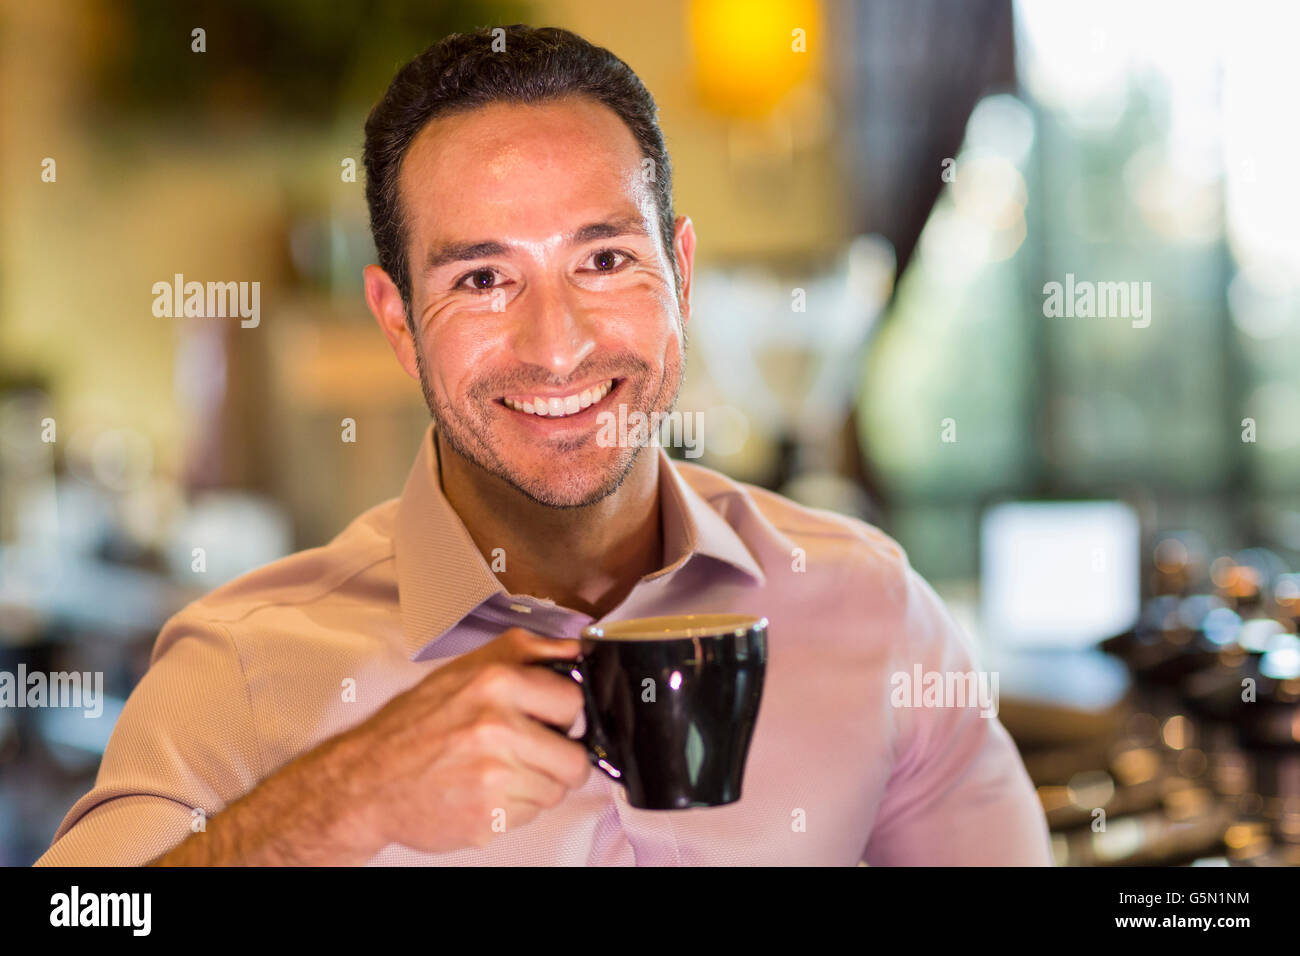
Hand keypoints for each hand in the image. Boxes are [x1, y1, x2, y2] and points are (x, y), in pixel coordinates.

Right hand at [339, 626, 590, 853]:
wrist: (366, 780)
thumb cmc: (412, 725)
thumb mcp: (463, 669)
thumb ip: (524, 652)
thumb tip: (573, 649)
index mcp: (496, 684)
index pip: (574, 702)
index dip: (564, 714)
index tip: (552, 720)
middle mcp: (497, 729)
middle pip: (574, 759)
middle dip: (559, 758)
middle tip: (532, 753)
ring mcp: (494, 778)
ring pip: (555, 791)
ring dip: (536, 784)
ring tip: (500, 770)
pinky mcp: (488, 818)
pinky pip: (531, 816)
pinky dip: (514, 807)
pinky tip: (485, 790)